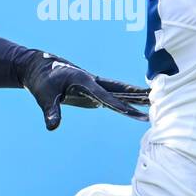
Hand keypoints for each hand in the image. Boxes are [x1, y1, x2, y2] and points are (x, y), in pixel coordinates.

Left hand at [18, 50, 149, 129]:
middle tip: (157, 100)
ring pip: (119, 92)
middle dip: (137, 96)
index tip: (135, 113)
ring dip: (136, 96)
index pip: (105, 96)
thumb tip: (52, 127)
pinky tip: (137, 104)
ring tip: (156, 100)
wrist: (38, 68)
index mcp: (83, 81)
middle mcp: (92, 82)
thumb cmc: (41, 81)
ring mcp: (94, 86)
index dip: (120, 106)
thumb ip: (51, 111)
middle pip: (119, 90)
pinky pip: (113, 96)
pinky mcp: (93, 91)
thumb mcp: (44, 96)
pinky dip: (126, 100)